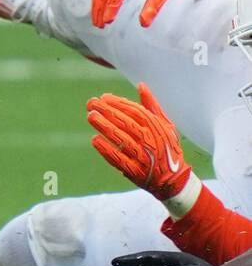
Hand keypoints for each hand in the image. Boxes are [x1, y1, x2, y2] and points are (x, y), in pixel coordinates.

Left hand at [87, 83, 190, 200]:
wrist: (173, 180)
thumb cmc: (167, 148)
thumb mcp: (165, 126)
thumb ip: (152, 107)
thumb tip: (141, 85)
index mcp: (158, 129)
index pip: (137, 113)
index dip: (120, 104)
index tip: (104, 97)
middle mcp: (152, 142)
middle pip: (127, 124)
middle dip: (108, 112)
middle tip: (92, 103)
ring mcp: (144, 158)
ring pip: (122, 139)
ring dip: (105, 127)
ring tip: (90, 116)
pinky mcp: (136, 172)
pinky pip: (119, 159)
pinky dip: (107, 149)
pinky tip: (95, 139)